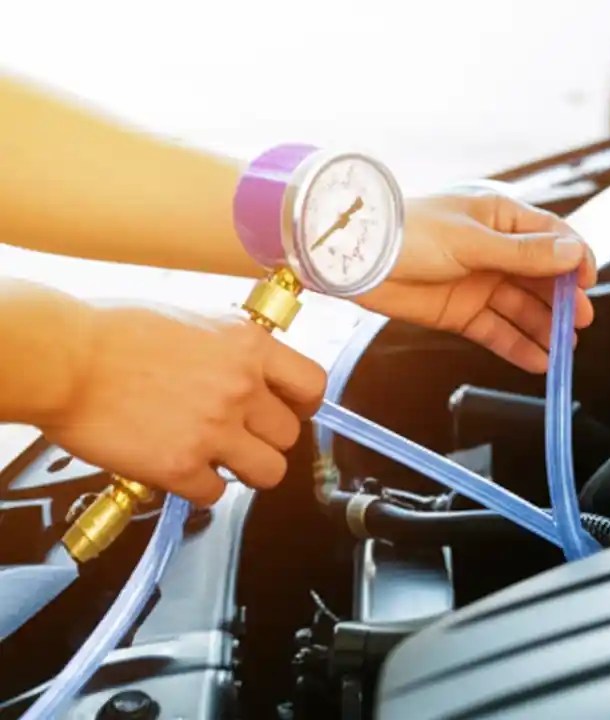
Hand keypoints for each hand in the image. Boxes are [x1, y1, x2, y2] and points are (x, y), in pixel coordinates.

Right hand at [39, 304, 326, 505]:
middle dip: (266, 439)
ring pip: (269, 472)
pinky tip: (179, 469)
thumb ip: (233, 349)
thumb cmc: (114, 333)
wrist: (64, 360)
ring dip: (245, 469)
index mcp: (249, 347)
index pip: (312, 385)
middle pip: (291, 435)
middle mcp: (241, 389)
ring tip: (216, 457)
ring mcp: (214, 430)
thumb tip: (255, 369)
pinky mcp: (181, 466)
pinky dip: (199, 488)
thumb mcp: (195, 320)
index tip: (288, 410)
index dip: (302, 404)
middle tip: (238, 435)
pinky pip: (215, 494)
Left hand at [353, 189, 596, 372]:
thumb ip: (525, 253)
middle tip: (581, 321)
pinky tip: (538, 361)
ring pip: (522, 308)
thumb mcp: (473, 240)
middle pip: (541, 277)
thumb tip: (572, 254)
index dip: (573, 259)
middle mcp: (494, 250)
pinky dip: (518, 347)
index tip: (588, 282)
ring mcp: (479, 282)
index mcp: (500, 218)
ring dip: (544, 328)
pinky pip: (498, 331)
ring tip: (564, 349)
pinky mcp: (461, 312)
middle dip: (563, 300)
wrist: (354, 256)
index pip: (552, 238)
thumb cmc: (409, 231)